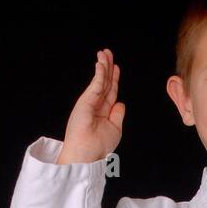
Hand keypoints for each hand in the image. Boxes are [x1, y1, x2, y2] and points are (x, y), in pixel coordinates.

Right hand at [58, 48, 125, 163]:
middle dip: (107, 67)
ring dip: (103, 65)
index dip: (113, 78)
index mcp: (103, 111)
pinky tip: (102, 64)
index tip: (116, 67)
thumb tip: (120, 103)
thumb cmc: (99, 146)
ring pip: (100, 80)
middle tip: (108, 53)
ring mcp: (89, 102)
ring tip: (105, 53)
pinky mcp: (85, 101)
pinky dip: (99, 73)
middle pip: (104, 82)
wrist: (87, 154)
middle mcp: (96, 104)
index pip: (110, 91)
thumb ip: (117, 115)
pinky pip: (95, 85)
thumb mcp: (115, 129)